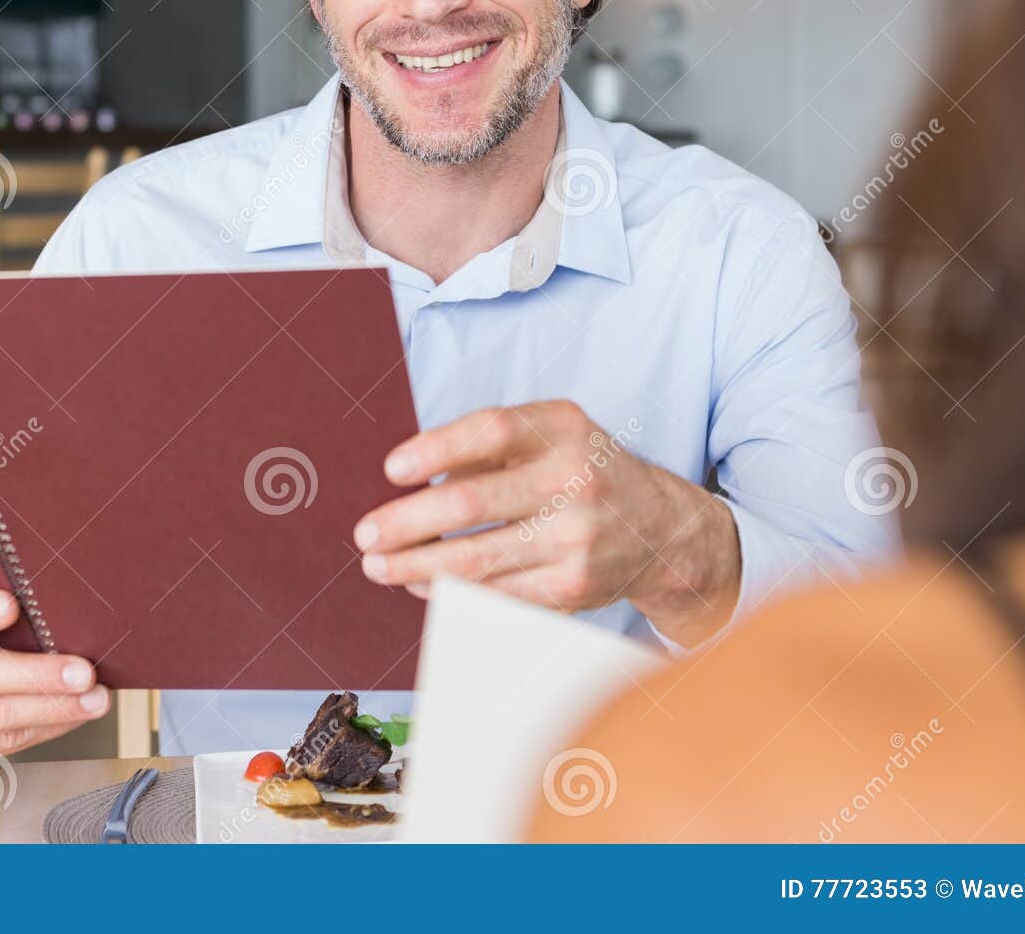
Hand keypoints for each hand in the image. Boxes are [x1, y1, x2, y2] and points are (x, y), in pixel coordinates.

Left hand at [353, 401, 741, 646]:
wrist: (659, 529)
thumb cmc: (584, 471)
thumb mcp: (551, 435)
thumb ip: (489, 446)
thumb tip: (408, 478)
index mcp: (563, 429)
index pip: (490, 432)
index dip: (435, 449)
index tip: (391, 470)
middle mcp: (574, 481)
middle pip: (471, 503)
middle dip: (405, 522)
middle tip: (365, 534)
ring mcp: (574, 539)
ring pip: (475, 561)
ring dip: (414, 566)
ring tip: (378, 565)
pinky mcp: (569, 587)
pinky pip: (493, 594)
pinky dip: (448, 591)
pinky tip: (419, 582)